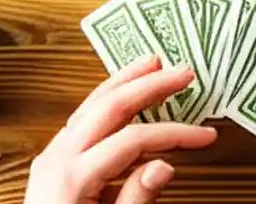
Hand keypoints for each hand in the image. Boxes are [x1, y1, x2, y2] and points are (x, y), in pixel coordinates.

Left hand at [24, 57, 216, 203]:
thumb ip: (135, 201)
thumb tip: (165, 165)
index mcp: (70, 179)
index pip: (132, 140)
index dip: (174, 134)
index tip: (204, 136)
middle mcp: (56, 160)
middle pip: (109, 107)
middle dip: (149, 85)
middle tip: (183, 72)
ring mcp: (51, 158)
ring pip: (92, 106)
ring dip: (124, 82)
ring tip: (151, 65)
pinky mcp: (52, 164)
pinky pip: (83, 121)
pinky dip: (109, 103)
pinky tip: (125, 98)